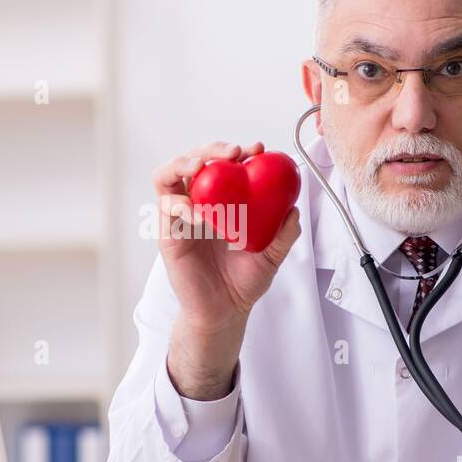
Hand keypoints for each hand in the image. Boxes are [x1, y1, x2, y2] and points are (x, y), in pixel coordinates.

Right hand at [152, 141, 301, 398]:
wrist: (224, 312)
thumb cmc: (244, 282)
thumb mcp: (272, 256)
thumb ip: (284, 235)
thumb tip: (294, 211)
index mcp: (220, 201)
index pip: (223, 165)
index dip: (238, 152)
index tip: (257, 150)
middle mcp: (197, 203)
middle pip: (194, 160)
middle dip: (211, 148)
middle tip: (233, 153)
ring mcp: (179, 217)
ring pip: (168, 175)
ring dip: (183, 163)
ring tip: (200, 166)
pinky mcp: (167, 235)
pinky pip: (166, 209)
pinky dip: (179, 203)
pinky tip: (197, 212)